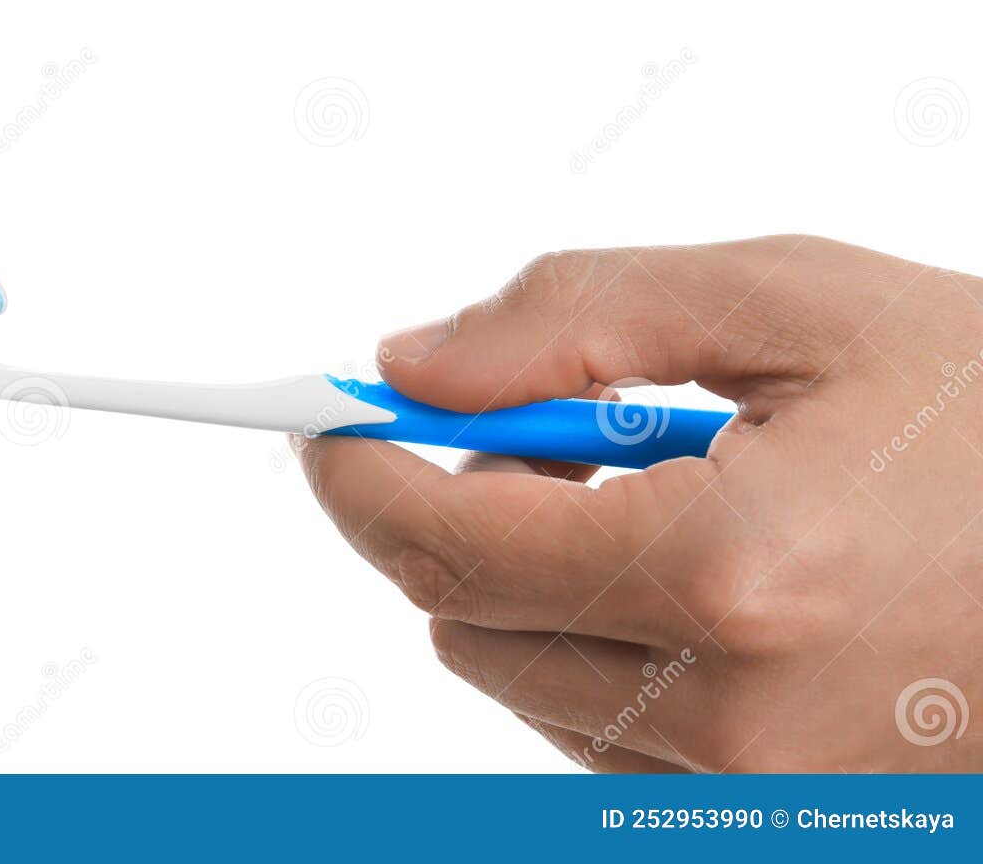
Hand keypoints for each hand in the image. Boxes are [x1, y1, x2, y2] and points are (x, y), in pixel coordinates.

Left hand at [296, 235, 982, 771]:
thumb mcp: (793, 303)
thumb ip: (576, 320)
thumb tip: (417, 364)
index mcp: (732, 575)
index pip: (445, 541)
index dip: (358, 469)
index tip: (320, 415)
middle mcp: (730, 715)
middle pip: (460, 616)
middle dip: (455, 506)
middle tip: (541, 420)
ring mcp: (754, 788)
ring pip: (519, 670)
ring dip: (536, 567)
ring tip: (677, 488)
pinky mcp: (770, 809)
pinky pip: (596, 717)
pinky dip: (597, 629)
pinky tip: (703, 562)